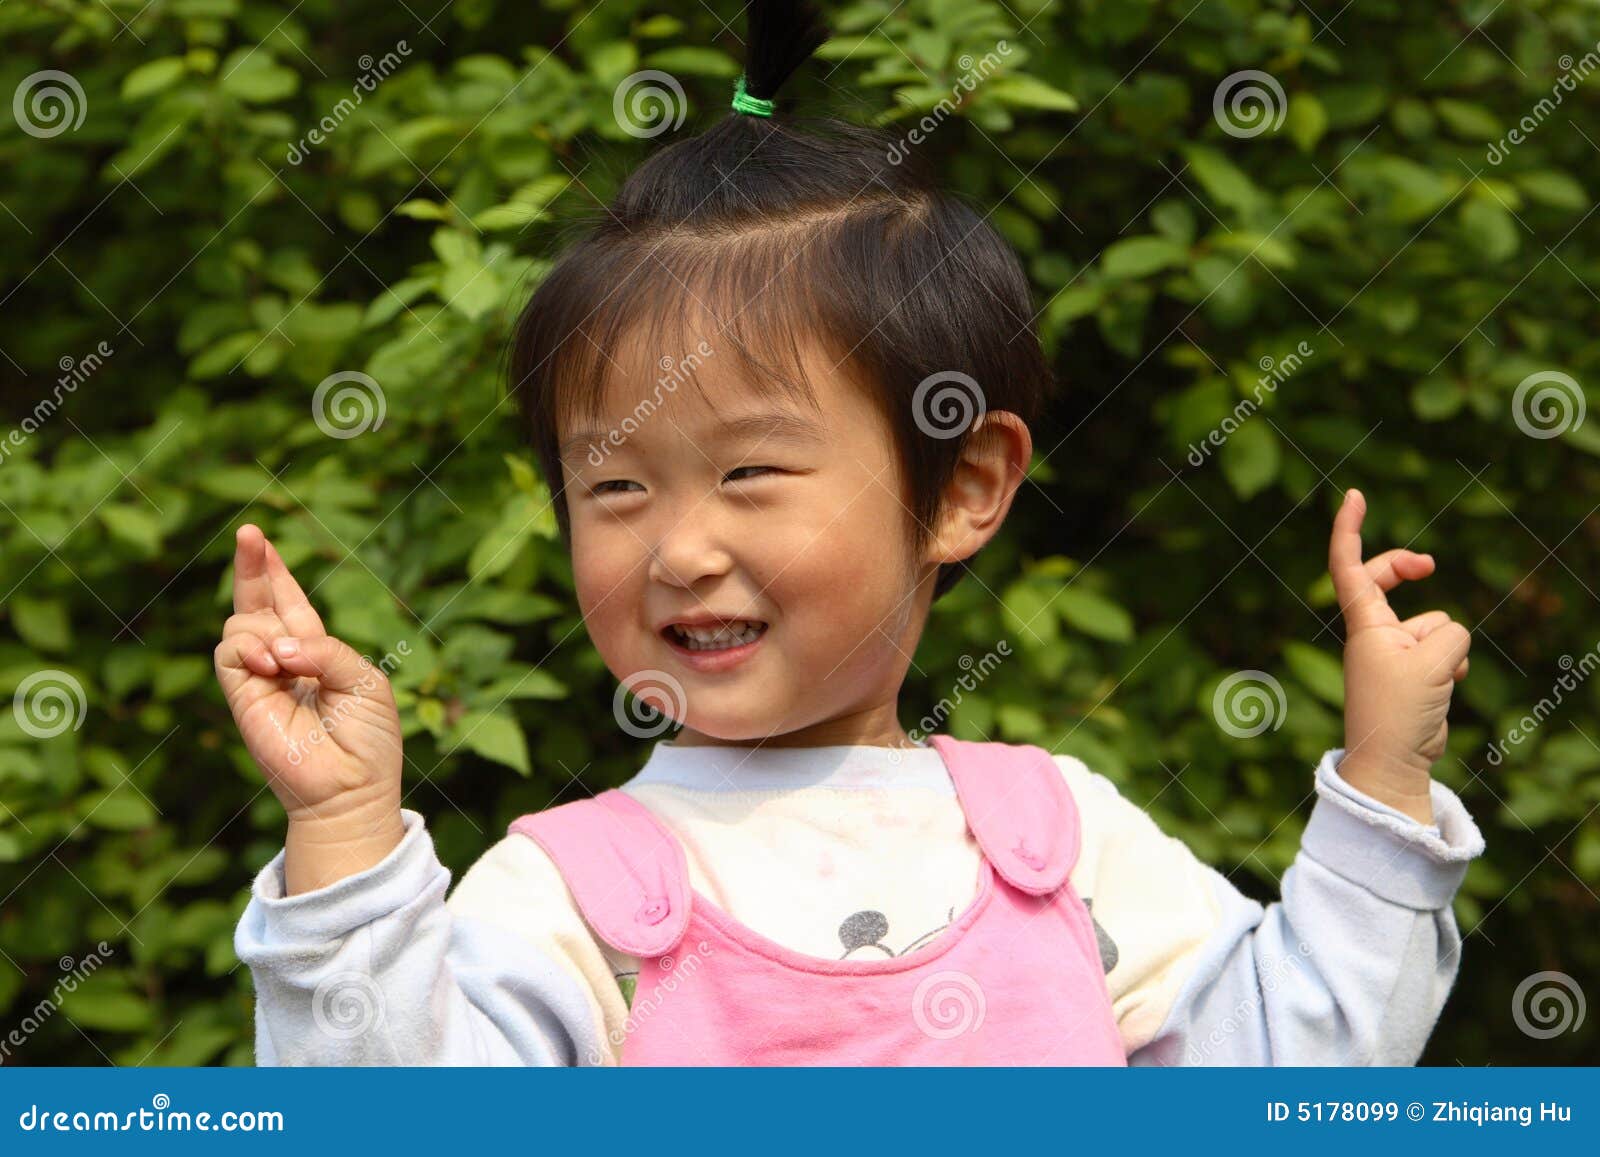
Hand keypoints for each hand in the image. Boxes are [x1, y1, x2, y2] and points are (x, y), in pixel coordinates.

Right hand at [213, 524, 403, 826]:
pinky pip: (229, 652)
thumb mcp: (363, 678)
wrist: (352, 788)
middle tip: (249, 532)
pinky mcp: (243, 698)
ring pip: (242, 624)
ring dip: (266, 631)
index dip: (274, 572)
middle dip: (252, 566)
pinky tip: (272, 663)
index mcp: (316, 652)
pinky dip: (249, 647)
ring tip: (286, 662)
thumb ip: (325, 649)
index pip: (289, 604)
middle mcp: (284, 661)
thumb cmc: (368, 737)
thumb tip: (277, 648)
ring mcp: (260, 678)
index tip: (260, 538)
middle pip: (257, 603)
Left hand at [1328, 489, 1470, 824]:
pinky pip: (1445, 650)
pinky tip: (1442, 692)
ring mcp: (1394, 649)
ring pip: (1437, 624)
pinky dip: (1452, 666)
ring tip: (1432, 681)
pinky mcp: (1415, 670)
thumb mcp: (1433, 661)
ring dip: (1446, 648)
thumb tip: (1447, 637)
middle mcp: (1374, 631)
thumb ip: (1449, 633)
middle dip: (1408, 567)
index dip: (1349, 529)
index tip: (1354, 496)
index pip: (1350, 565)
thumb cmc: (1398, 710)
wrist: (1395, 760)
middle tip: (1428, 563)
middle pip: (1388, 578)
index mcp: (1364, 623)